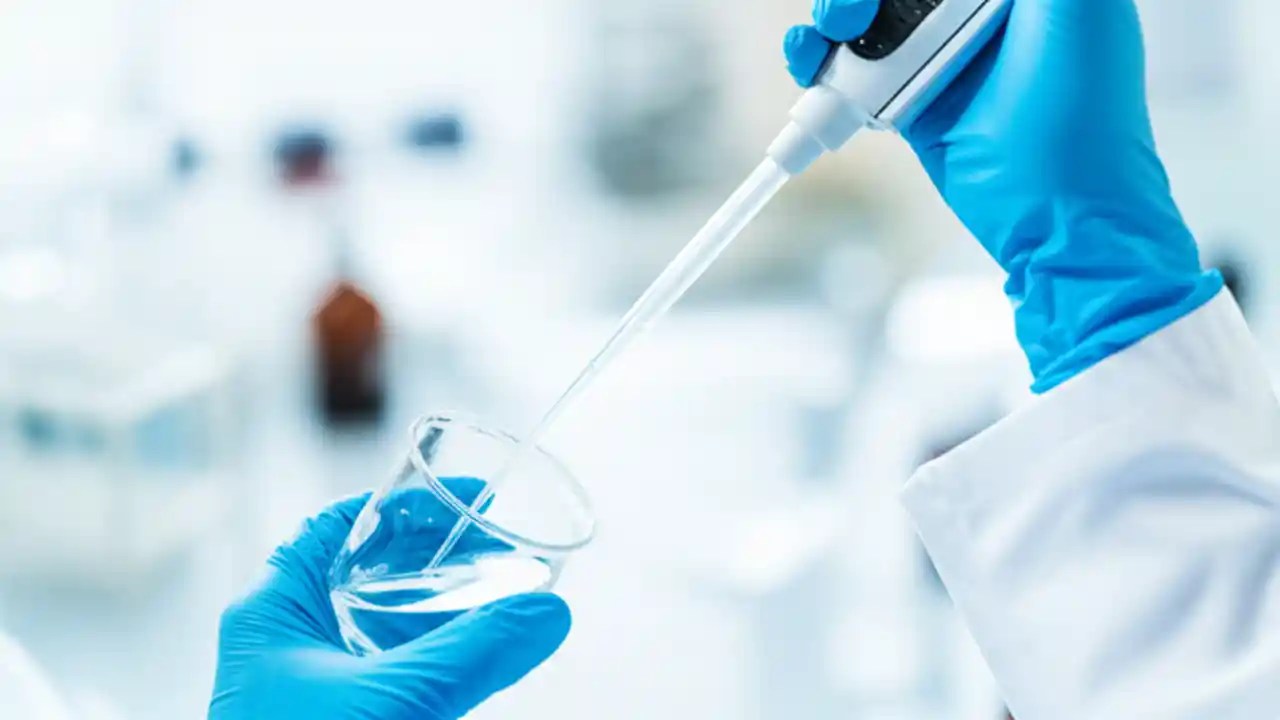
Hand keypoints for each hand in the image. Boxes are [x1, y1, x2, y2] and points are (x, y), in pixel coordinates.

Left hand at [209, 490, 570, 719]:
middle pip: (362, 576)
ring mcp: (310, 696)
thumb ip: (474, 653)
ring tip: (497, 596)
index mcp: (271, 616)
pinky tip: (475, 666)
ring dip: (437, 612)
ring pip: (380, 633)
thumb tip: (550, 613)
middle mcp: (286, 650)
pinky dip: (434, 664)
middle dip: (431, 558)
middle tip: (493, 546)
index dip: (396, 507)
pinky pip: (390, 682)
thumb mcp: (395, 702)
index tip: (461, 500)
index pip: (331, 530)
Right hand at [785, 0, 1220, 390]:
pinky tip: (810, 64)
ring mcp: (943, 53)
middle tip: (850, 14)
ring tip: (824, 39)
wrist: (1056, 219)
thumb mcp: (1080, 10)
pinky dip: (822, 61)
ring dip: (834, 17)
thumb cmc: (1085, 121)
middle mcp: (983, 11)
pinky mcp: (910, 97)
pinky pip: (854, 66)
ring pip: (872, 16)